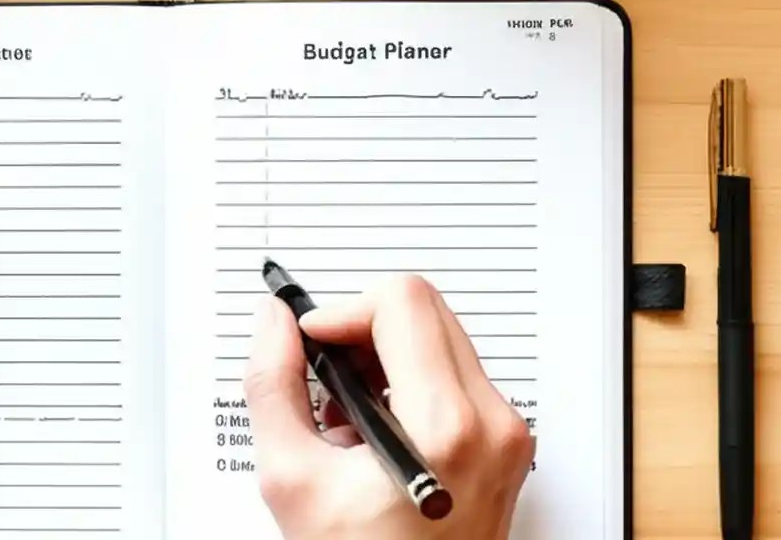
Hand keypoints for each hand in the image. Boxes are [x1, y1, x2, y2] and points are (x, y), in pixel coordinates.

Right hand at [244, 274, 534, 539]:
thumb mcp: (292, 477)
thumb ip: (273, 384)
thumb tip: (273, 324)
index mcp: (445, 425)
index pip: (402, 301)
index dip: (342, 309)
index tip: (311, 340)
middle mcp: (492, 422)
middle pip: (425, 311)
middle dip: (363, 331)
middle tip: (326, 378)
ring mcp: (507, 434)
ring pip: (442, 339)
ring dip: (385, 359)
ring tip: (347, 420)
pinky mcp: (507, 444)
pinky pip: (458, 377)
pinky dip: (410, 386)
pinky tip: (376, 434)